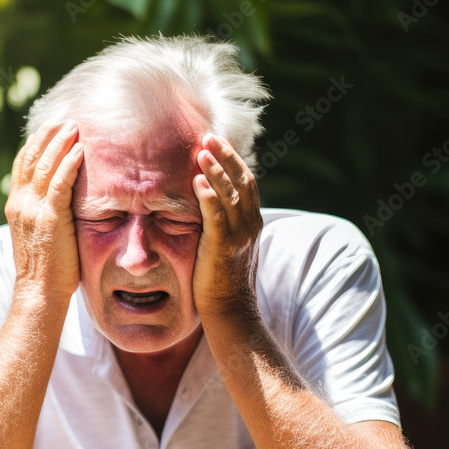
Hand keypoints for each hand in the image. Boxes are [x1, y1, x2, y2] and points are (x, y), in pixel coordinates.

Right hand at [5, 120, 83, 302]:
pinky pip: (59, 183)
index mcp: (15, 206)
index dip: (35, 143)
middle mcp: (20, 203)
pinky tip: (80, 150)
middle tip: (65, 118)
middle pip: (31, 158)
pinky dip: (69, 164)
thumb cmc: (46, 269)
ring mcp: (32, 210)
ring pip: (45, 166)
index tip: (50, 128)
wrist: (38, 292)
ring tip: (74, 126)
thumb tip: (61, 199)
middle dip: (48, 135)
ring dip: (60, 142)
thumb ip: (44, 213)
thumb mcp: (39, 234)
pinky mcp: (50, 218)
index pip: (22, 165)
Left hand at [191, 133, 262, 319]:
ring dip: (215, 170)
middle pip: (242, 180)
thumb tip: (204, 205)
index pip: (246, 182)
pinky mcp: (224, 247)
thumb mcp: (226, 246)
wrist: (230, 311)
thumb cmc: (220, 281)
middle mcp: (250, 225)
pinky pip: (217, 216)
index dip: (232, 160)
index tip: (215, 143)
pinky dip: (208, 196)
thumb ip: (221, 224)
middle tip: (208, 136)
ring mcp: (240, 236)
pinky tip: (196, 181)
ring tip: (201, 151)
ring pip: (231, 194)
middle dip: (225, 156)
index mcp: (252, 222)